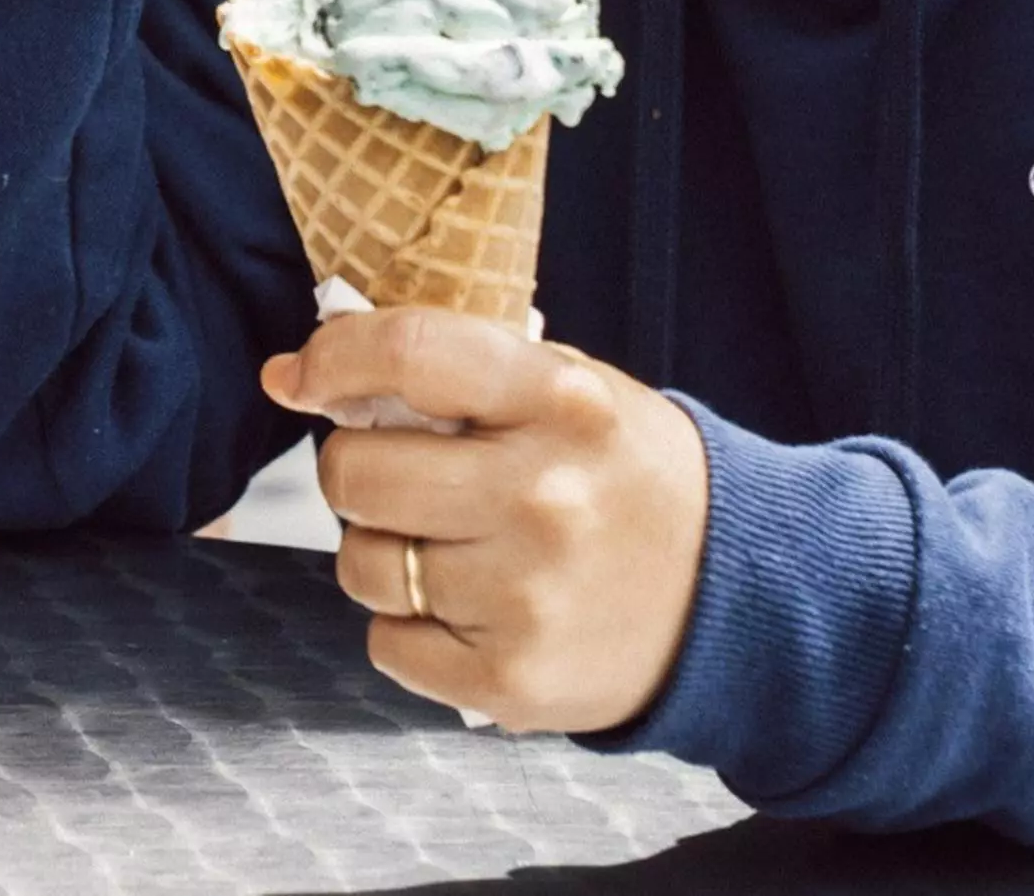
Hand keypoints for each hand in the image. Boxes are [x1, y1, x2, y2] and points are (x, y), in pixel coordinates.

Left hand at [261, 308, 710, 735]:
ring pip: (363, 564)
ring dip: (383, 554)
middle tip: (398, 478)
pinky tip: (469, 608)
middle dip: (354, 470)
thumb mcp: (570, 391)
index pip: (408, 353)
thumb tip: (297, 372)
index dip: (331, 359)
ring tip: (452, 549)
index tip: (298, 376)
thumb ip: (455, 370)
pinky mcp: (512, 679)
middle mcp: (543, 495)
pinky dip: (409, 629)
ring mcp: (527, 595)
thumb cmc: (626, 477)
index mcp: (562, 401)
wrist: (736, 596)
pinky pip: (388, 645)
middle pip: (357, 472)